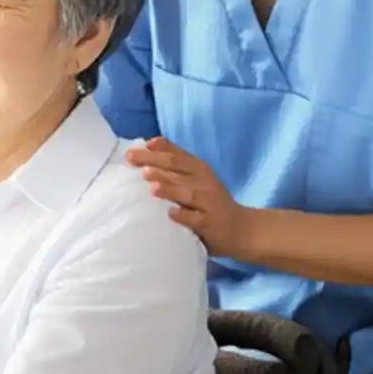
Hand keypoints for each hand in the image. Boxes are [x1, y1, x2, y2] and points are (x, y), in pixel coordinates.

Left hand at [126, 137, 254, 257]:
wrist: (240, 228)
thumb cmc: (209, 201)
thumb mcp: (196, 178)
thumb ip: (176, 166)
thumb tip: (147, 150)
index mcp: (199, 168)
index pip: (177, 154)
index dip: (160, 148)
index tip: (142, 145)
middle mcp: (203, 181)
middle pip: (176, 168)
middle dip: (153, 162)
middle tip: (132, 159)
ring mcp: (207, 202)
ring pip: (186, 192)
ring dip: (169, 188)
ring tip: (151, 186)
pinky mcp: (209, 223)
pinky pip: (195, 219)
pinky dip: (183, 216)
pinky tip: (171, 214)